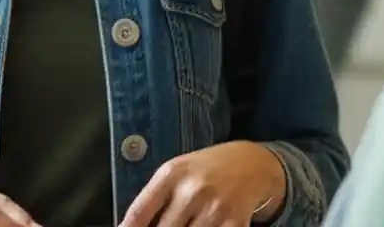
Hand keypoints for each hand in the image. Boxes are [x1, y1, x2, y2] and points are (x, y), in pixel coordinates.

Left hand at [119, 141, 286, 226]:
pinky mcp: (235, 222)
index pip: (139, 212)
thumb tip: (132, 226)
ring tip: (186, 225)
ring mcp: (214, 208)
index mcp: (171, 175)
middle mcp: (192, 190)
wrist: (252, 162)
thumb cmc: (206, 169)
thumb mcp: (177, 171)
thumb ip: (155, 198)